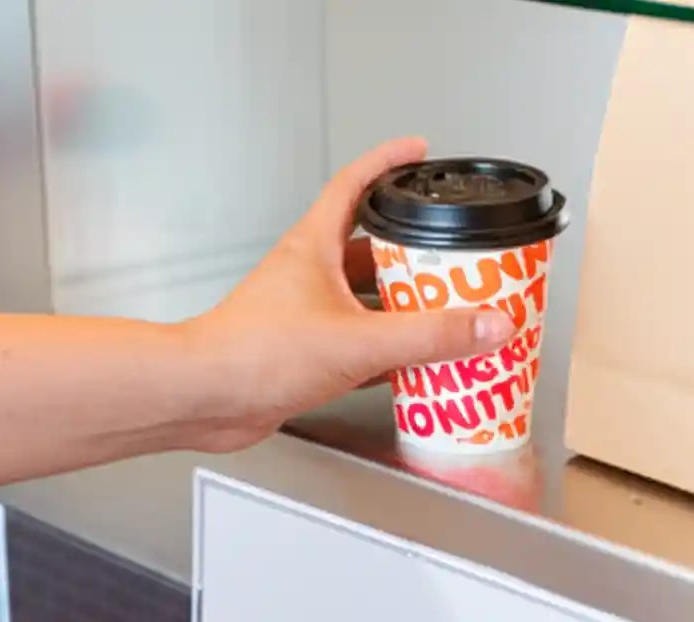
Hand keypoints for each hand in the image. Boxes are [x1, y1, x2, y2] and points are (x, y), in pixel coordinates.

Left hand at [184, 138, 517, 451]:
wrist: (205, 399)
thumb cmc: (254, 353)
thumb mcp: (358, 339)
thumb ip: (429, 334)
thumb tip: (488, 324)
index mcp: (314, 246)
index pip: (355, 183)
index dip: (388, 162)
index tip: (419, 151)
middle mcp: (309, 274)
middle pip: (371, 246)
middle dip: (414, 249)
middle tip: (453, 253)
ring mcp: (306, 313)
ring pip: (367, 298)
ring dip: (404, 304)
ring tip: (448, 312)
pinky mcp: (305, 352)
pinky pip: (359, 342)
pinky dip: (388, 350)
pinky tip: (414, 365)